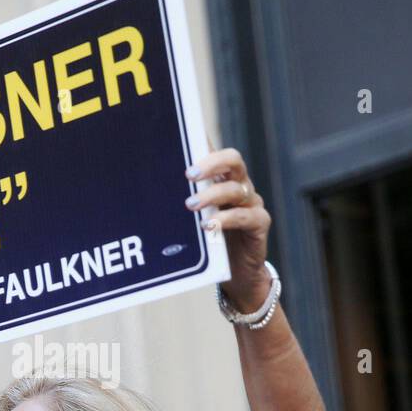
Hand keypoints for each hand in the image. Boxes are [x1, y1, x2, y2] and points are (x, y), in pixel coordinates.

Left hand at [184, 148, 273, 312]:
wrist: (237, 271)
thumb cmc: (211, 238)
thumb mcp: (195, 216)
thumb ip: (183, 198)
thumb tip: (152, 182)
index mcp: (223, 177)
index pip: (215, 152)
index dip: (203, 143)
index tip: (183, 139)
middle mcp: (240, 184)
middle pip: (233, 160)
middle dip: (211, 163)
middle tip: (189, 175)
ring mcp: (252, 202)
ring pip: (236, 188)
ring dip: (212, 195)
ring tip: (191, 205)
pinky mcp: (259, 223)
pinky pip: (245, 216)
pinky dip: (225, 220)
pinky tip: (208, 226)